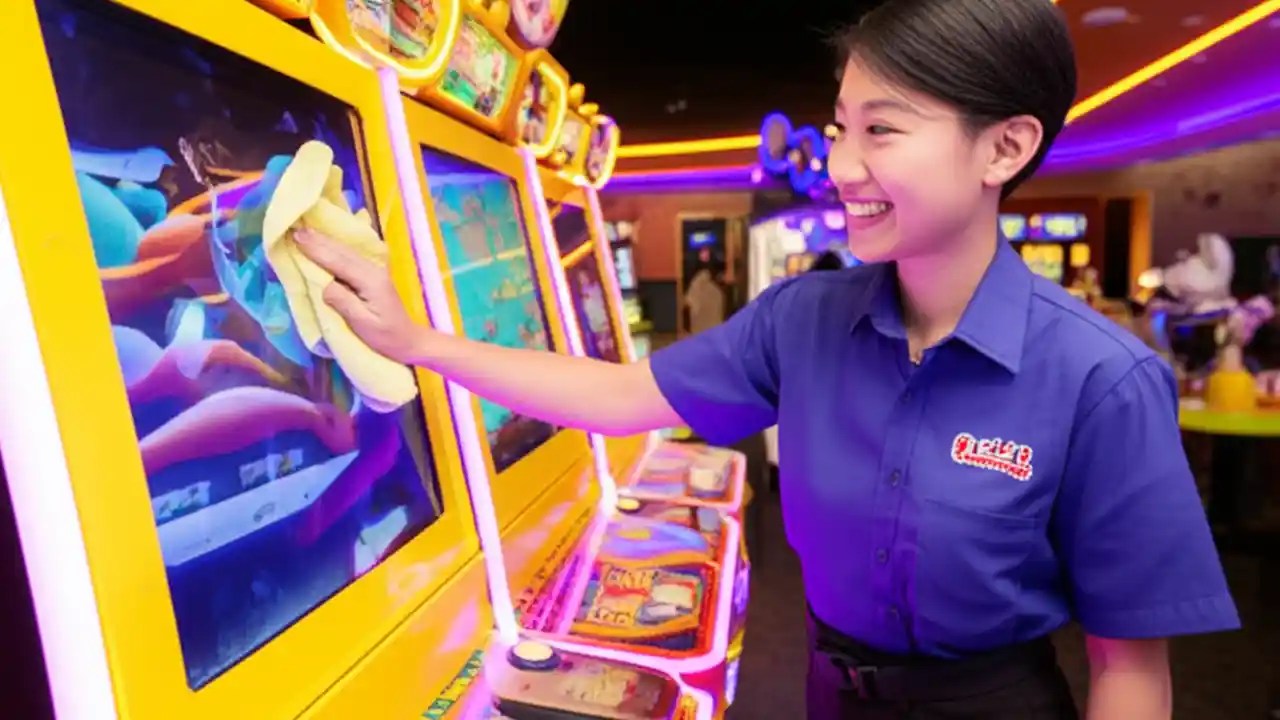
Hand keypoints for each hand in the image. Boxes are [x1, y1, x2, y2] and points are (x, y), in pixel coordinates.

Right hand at [292, 227, 427, 364]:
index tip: (297, 238)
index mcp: (371, 280)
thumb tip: (323, 285)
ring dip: (325, 241)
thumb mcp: (362, 324)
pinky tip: (325, 243)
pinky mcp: (372, 274)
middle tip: (295, 229)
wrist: (408, 340)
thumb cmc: (385, 336)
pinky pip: (350, 256)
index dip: (317, 249)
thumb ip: (343, 302)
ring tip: (305, 231)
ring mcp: (374, 270)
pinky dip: (334, 248)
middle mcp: (373, 269)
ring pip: (346, 251)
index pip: (339, 261)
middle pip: (342, 251)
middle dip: (318, 240)